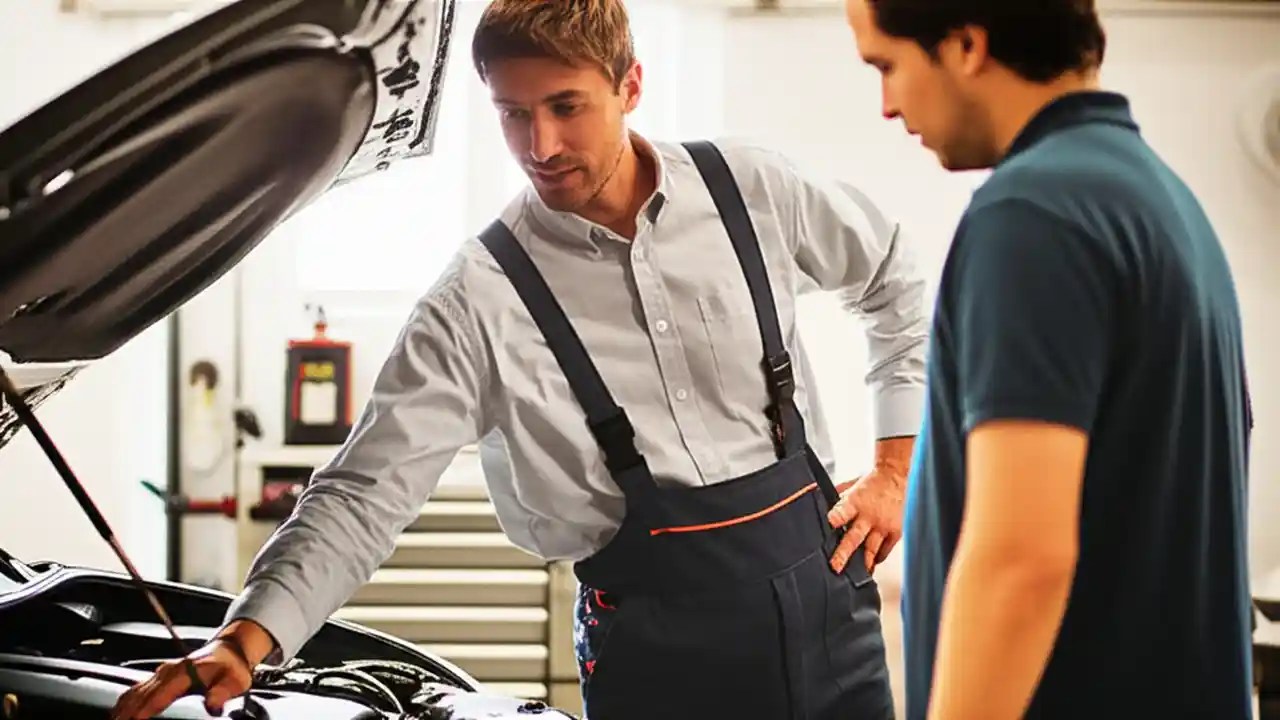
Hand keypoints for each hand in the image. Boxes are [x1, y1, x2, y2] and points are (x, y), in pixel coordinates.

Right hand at [111, 621, 271, 718]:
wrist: (232, 647)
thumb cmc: (232, 665)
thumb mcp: (234, 681)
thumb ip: (222, 693)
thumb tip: (213, 705)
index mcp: (184, 673)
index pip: (158, 696)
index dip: (144, 711)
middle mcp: (170, 672)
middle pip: (140, 695)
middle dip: (127, 712)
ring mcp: (164, 672)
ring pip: (136, 690)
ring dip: (123, 706)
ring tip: (114, 718)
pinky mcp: (163, 674)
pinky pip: (138, 687)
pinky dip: (127, 699)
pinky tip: (121, 708)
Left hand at [826, 464, 906, 574]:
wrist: (895, 476)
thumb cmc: (870, 482)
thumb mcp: (850, 486)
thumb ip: (836, 499)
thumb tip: (817, 504)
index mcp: (855, 502)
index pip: (842, 511)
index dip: (835, 519)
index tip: (828, 526)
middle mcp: (869, 516)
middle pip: (854, 537)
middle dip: (843, 553)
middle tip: (835, 566)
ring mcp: (883, 526)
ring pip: (871, 549)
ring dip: (863, 564)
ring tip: (855, 576)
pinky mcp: (895, 532)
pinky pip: (885, 550)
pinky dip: (877, 559)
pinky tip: (871, 566)